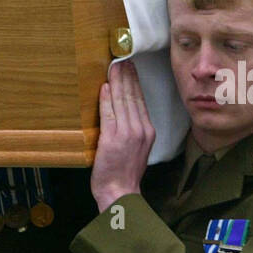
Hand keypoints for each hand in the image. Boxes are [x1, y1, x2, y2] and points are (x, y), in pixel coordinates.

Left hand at [90, 61, 154, 211]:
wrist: (121, 193)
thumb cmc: (126, 174)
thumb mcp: (138, 149)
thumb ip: (133, 130)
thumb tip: (124, 112)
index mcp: (148, 131)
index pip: (140, 100)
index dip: (134, 82)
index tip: (130, 67)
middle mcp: (140, 129)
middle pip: (132, 96)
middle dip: (126, 76)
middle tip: (121, 59)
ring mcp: (127, 133)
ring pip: (122, 101)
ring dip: (117, 81)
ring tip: (113, 66)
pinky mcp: (112, 139)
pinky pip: (109, 114)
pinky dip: (107, 99)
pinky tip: (105, 87)